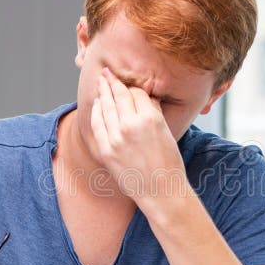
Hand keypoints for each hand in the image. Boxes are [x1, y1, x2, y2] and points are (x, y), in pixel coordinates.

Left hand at [90, 68, 188, 207]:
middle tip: (107, 72)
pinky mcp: (106, 150)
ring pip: (106, 107)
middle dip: (112, 82)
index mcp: (150, 119)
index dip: (133, 87)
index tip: (127, 81)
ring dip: (102, 92)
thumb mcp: (166, 132)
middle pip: (119, 95)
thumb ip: (154, 112)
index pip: (137, 93)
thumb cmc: (168, 163)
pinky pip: (97, 124)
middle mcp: (131, 125)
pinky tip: (96, 104)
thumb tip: (146, 97)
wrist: (161, 192)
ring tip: (100, 82)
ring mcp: (116, 138)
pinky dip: (96, 111)